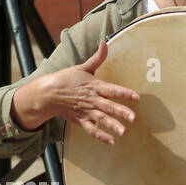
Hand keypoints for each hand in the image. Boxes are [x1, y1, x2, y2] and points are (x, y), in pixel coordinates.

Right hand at [11, 41, 140, 144]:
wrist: (49, 94)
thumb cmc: (67, 79)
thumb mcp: (83, 67)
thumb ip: (97, 58)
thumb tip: (104, 42)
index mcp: (95, 86)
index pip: (112, 90)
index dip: (124, 93)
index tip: (136, 97)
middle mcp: (92, 100)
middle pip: (109, 106)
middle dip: (121, 112)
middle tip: (133, 118)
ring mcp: (87, 111)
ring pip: (102, 120)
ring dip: (113, 126)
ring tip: (124, 132)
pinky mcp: (81, 120)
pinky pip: (92, 130)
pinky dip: (101, 136)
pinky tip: (112, 141)